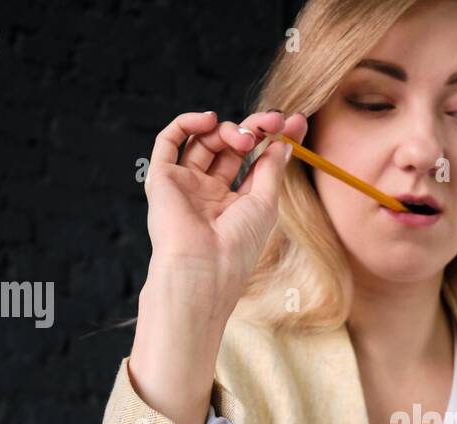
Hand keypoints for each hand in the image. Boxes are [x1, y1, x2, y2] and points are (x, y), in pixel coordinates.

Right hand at [129, 109, 307, 423]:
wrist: (201, 270)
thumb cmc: (237, 246)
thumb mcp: (266, 203)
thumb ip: (271, 168)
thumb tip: (283, 140)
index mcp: (234, 204)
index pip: (253, 162)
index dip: (271, 139)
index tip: (293, 121)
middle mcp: (208, 193)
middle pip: (230, 148)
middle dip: (252, 129)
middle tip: (271, 120)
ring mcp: (185, 185)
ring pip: (203, 141)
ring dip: (227, 129)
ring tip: (242, 137)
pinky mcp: (162, 179)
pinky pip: (168, 141)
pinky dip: (187, 123)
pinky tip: (209, 120)